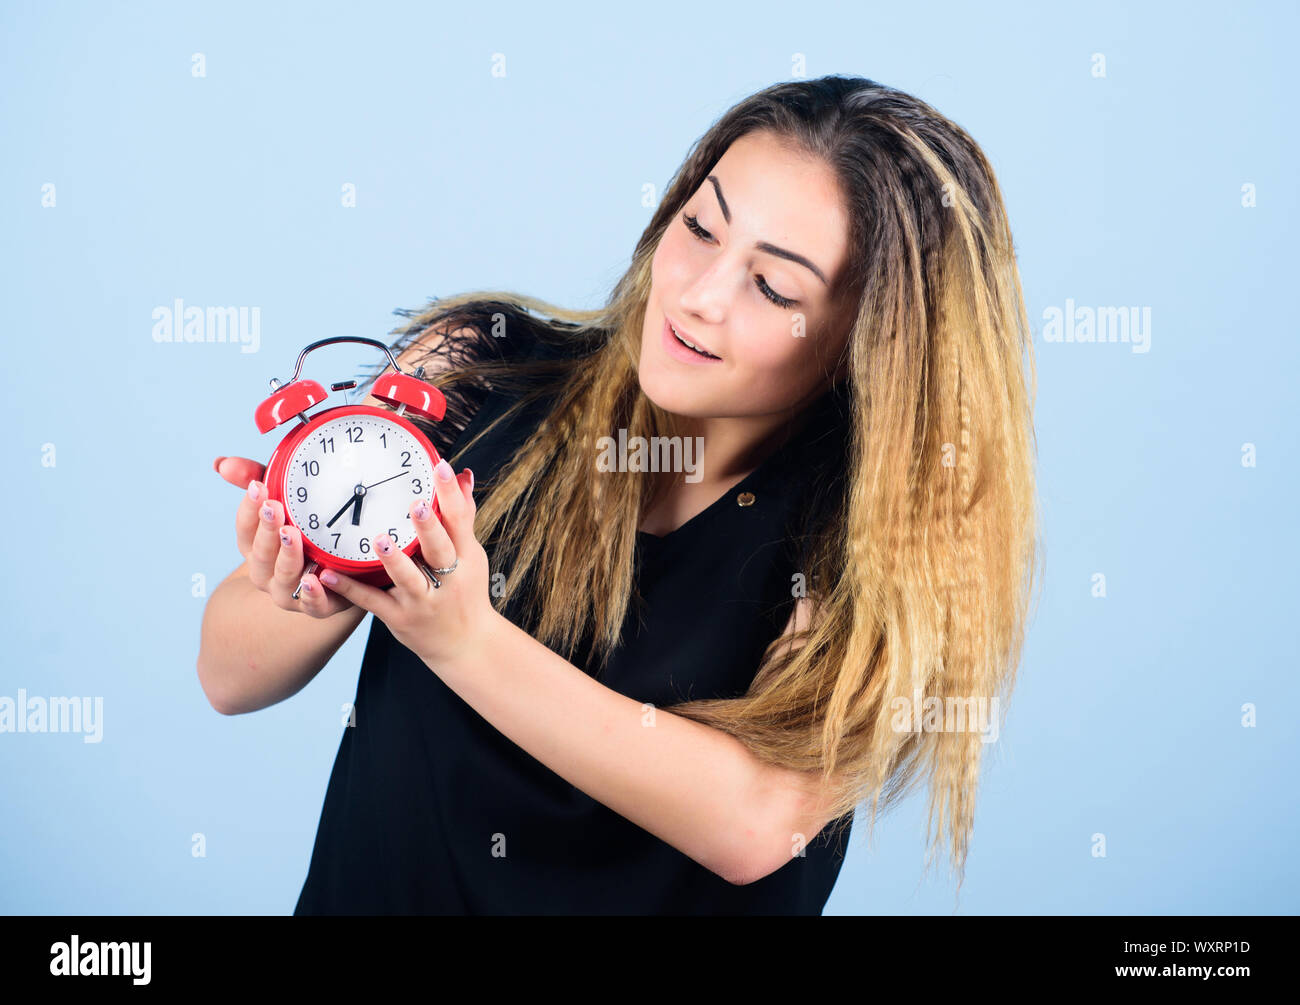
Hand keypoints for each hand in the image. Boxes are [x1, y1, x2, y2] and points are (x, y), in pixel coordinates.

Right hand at [214, 455, 355, 617]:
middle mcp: (266, 571)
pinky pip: (313, 606)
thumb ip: (260, 479)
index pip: (244, 527)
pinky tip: (314, 579)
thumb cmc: (308, 531)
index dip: (249, 508)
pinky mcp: (317, 606)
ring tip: (293, 534)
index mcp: (255, 546)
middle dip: (267, 529)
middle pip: (260, 552)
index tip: (258, 487)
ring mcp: (289, 591)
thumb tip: (222, 464)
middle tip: (275, 507)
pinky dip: (313, 594)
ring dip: (288, 555)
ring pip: (283, 576)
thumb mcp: (287, 501)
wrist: (342, 569)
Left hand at [312, 459, 492, 669]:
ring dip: (393, 560)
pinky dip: (350, 588)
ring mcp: (422, 600)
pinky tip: (328, 573)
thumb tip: (465, 475)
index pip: (459, 520)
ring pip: (407, 579)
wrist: (464, 643)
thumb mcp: (471, 554)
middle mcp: (447, 578)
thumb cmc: (465, 591)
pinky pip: (372, 601)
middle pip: (439, 550)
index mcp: (465, 557)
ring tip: (378, 541)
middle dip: (428, 529)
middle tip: (417, 505)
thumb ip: (462, 516)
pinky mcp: (399, 617)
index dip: (451, 494)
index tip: (440, 467)